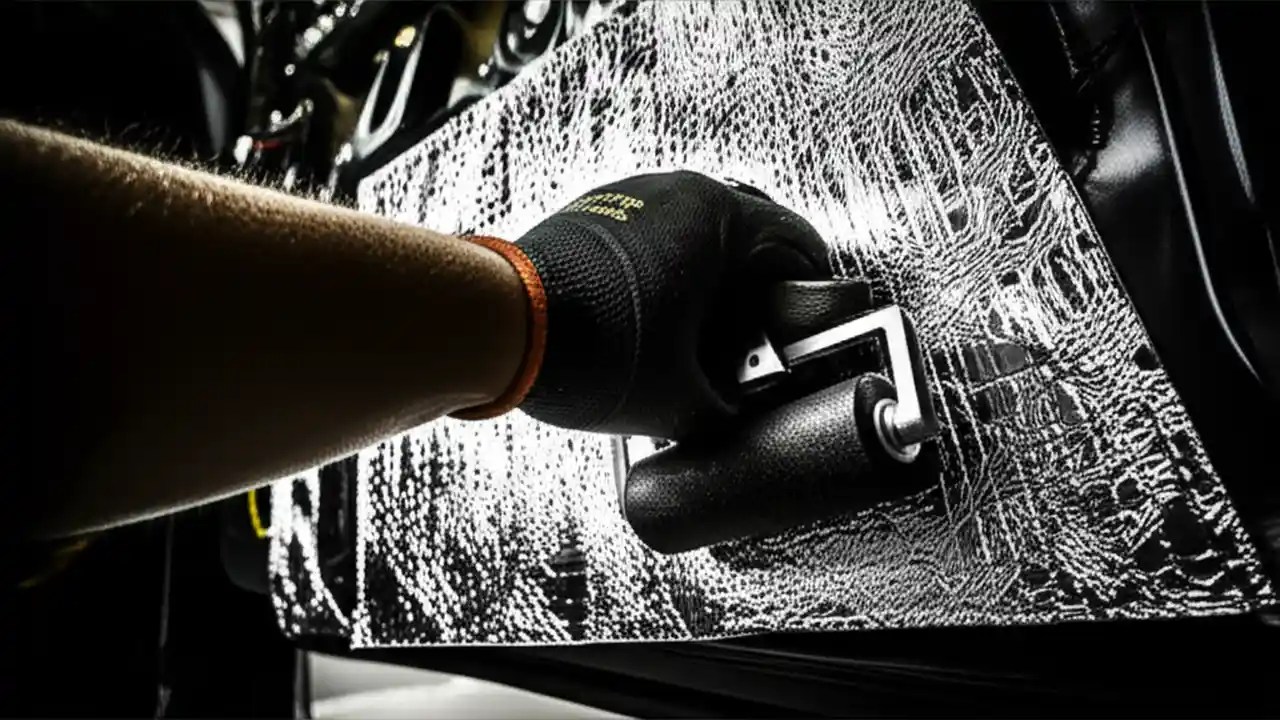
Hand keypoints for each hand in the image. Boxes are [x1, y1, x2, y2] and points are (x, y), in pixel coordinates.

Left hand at [509, 171, 830, 439]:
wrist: (501, 327)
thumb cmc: (583, 343)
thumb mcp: (680, 399)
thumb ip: (726, 413)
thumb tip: (734, 422)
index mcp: (715, 216)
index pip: (796, 241)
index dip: (813, 285)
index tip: (814, 308)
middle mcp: (673, 193)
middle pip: (744, 239)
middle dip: (755, 291)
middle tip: (757, 333)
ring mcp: (628, 198)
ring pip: (692, 238)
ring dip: (705, 284)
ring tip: (699, 337)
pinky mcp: (593, 217)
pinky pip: (649, 242)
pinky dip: (662, 279)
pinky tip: (651, 324)